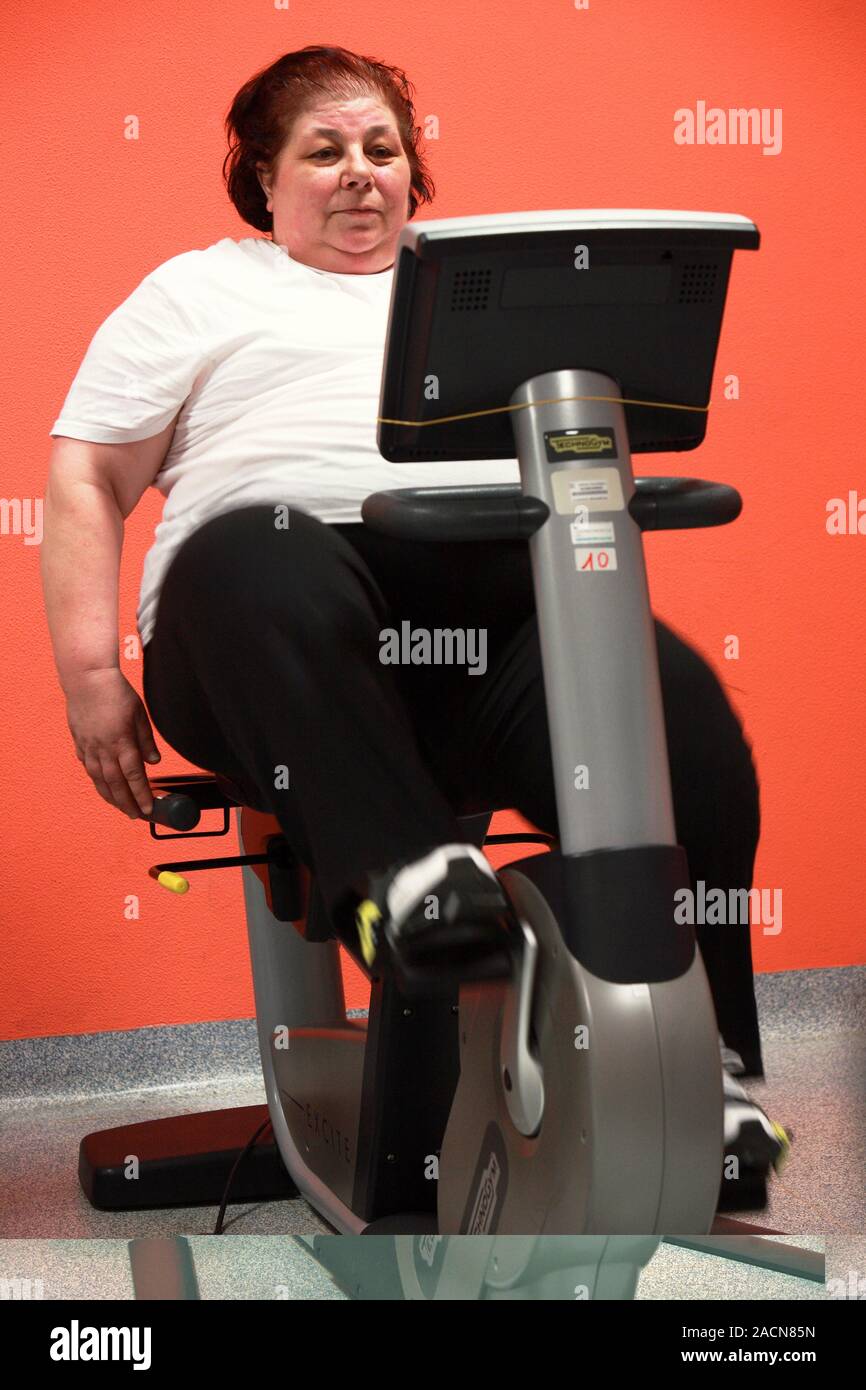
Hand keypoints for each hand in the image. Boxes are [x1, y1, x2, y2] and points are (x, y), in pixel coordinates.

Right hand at [65, 667, 160, 817]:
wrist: (87, 680)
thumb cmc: (116, 694)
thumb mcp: (140, 715)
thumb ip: (147, 741)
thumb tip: (154, 762)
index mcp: (122, 741)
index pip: (134, 776)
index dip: (142, 794)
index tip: (149, 809)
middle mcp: (104, 748)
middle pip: (116, 784)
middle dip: (127, 803)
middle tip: (136, 816)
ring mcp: (89, 747)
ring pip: (99, 779)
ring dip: (111, 797)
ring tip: (121, 808)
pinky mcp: (80, 743)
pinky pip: (88, 767)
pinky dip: (97, 781)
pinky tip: (103, 787)